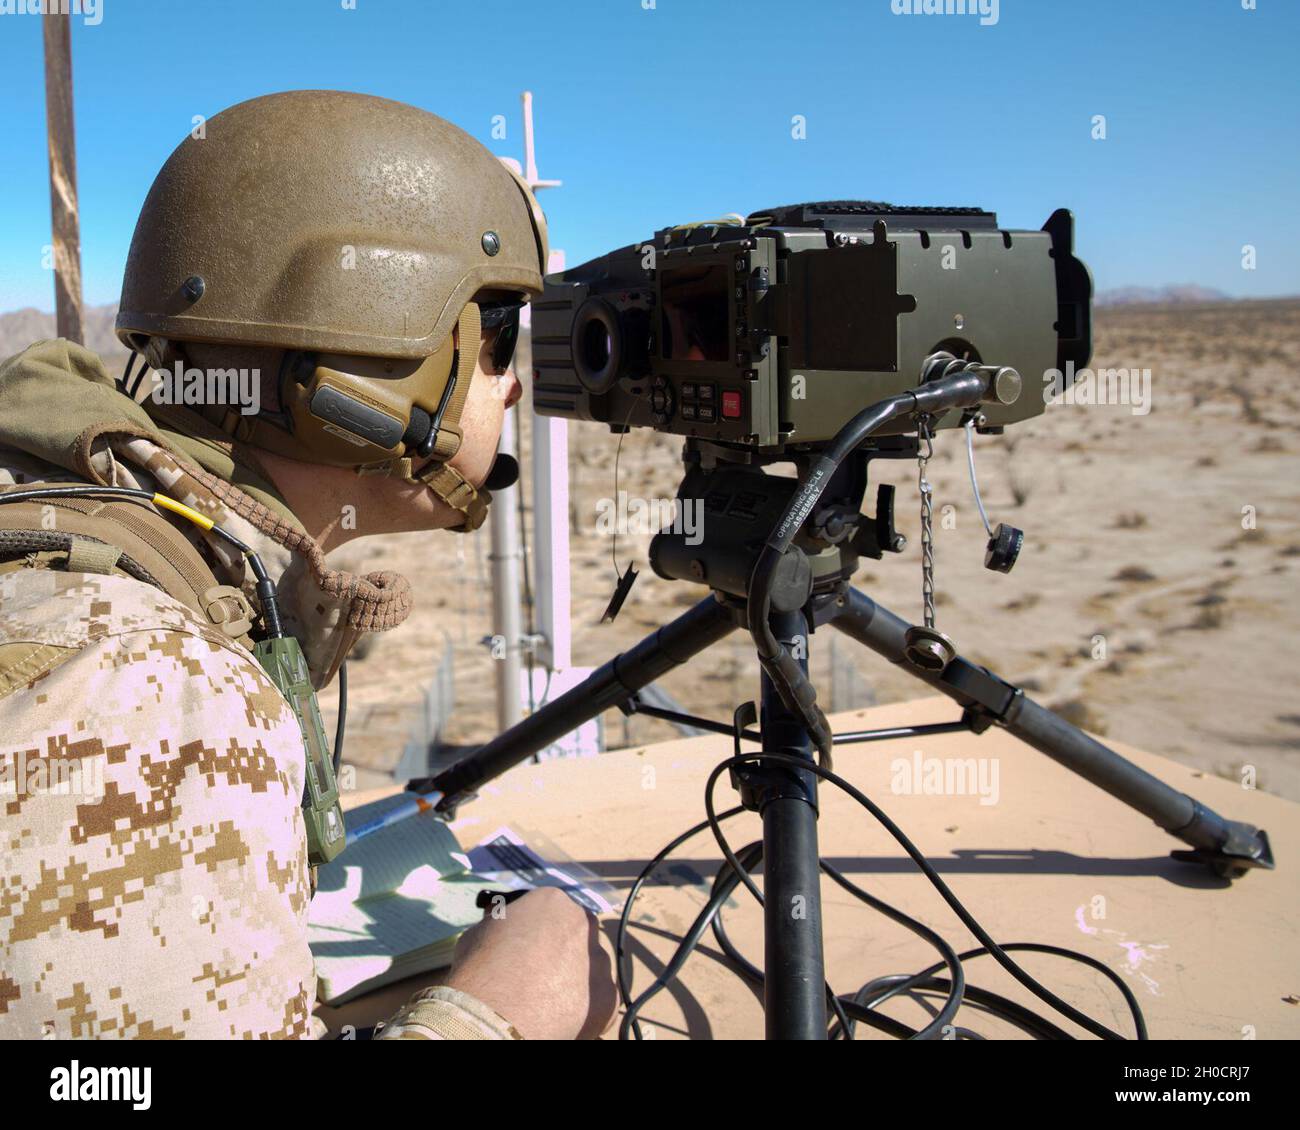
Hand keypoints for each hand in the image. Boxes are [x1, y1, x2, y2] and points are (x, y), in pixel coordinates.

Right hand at [444, 886, 616, 1039]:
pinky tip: (561, 1016)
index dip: (536, 930)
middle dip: (562, 951)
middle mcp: (582, 924)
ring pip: (591, 967)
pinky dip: (584, 1008)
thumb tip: (505, 926)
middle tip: (540, 973)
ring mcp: (599, 960)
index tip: (525, 946)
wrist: (496, 1013)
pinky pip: (598, 1000)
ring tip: (548, 999)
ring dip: (576, 978)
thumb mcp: (481, 931)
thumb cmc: (481, 969)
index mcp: (552, 901)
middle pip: (577, 934)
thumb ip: (502, 924)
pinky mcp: (609, 996)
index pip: (550, 911)